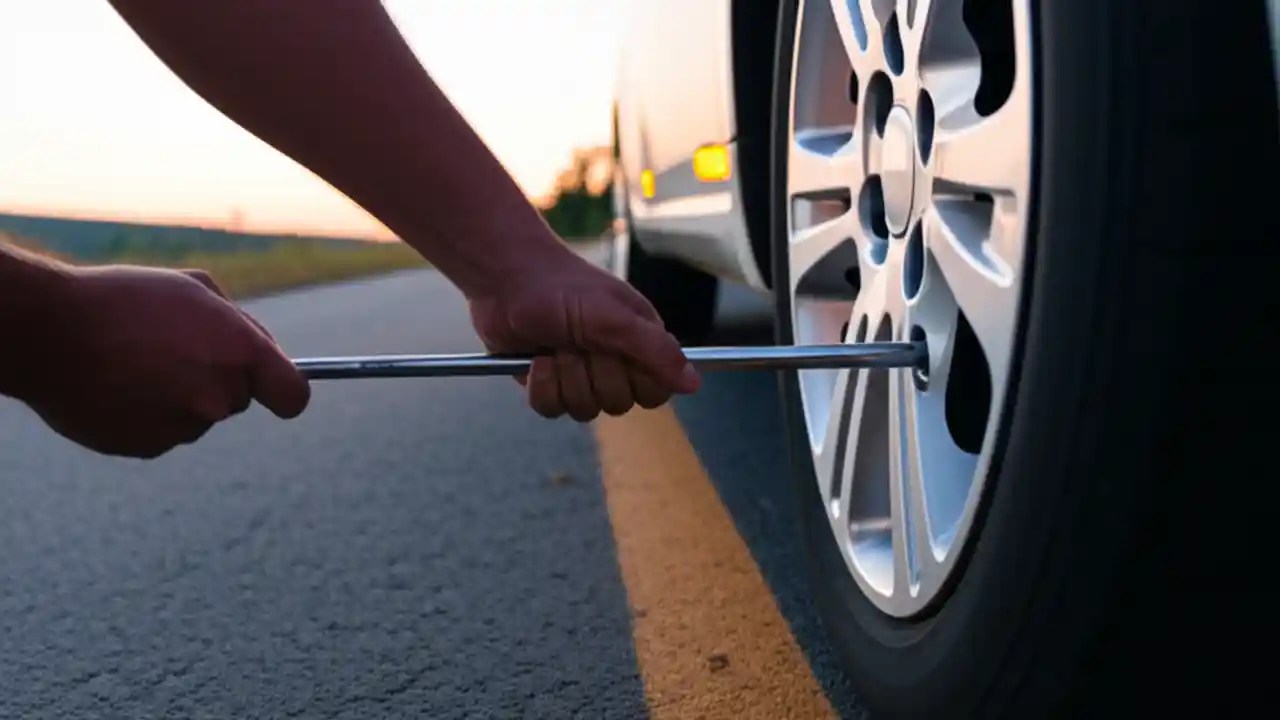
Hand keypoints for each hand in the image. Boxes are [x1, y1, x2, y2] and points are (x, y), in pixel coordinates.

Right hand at [15, 265, 309, 457]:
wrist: (49, 333)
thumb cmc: (124, 300)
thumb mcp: (194, 289)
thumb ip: (242, 324)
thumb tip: (264, 353)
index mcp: (240, 353)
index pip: (293, 396)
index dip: (284, 389)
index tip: (273, 386)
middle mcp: (219, 397)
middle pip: (238, 399)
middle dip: (217, 378)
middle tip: (172, 348)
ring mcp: (183, 427)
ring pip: (197, 416)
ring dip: (178, 395)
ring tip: (135, 362)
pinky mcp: (148, 448)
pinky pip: (162, 431)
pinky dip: (147, 414)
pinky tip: (119, 385)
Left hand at [468, 251, 700, 420]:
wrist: (506, 279)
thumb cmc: (563, 288)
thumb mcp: (615, 317)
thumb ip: (656, 350)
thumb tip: (694, 382)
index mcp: (638, 344)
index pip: (656, 392)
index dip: (638, 382)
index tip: (620, 355)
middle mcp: (612, 363)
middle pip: (619, 404)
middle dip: (595, 373)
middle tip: (580, 341)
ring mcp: (579, 376)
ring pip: (584, 411)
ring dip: (566, 377)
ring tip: (555, 345)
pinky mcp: (547, 384)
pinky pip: (552, 410)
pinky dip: (542, 386)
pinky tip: (535, 360)